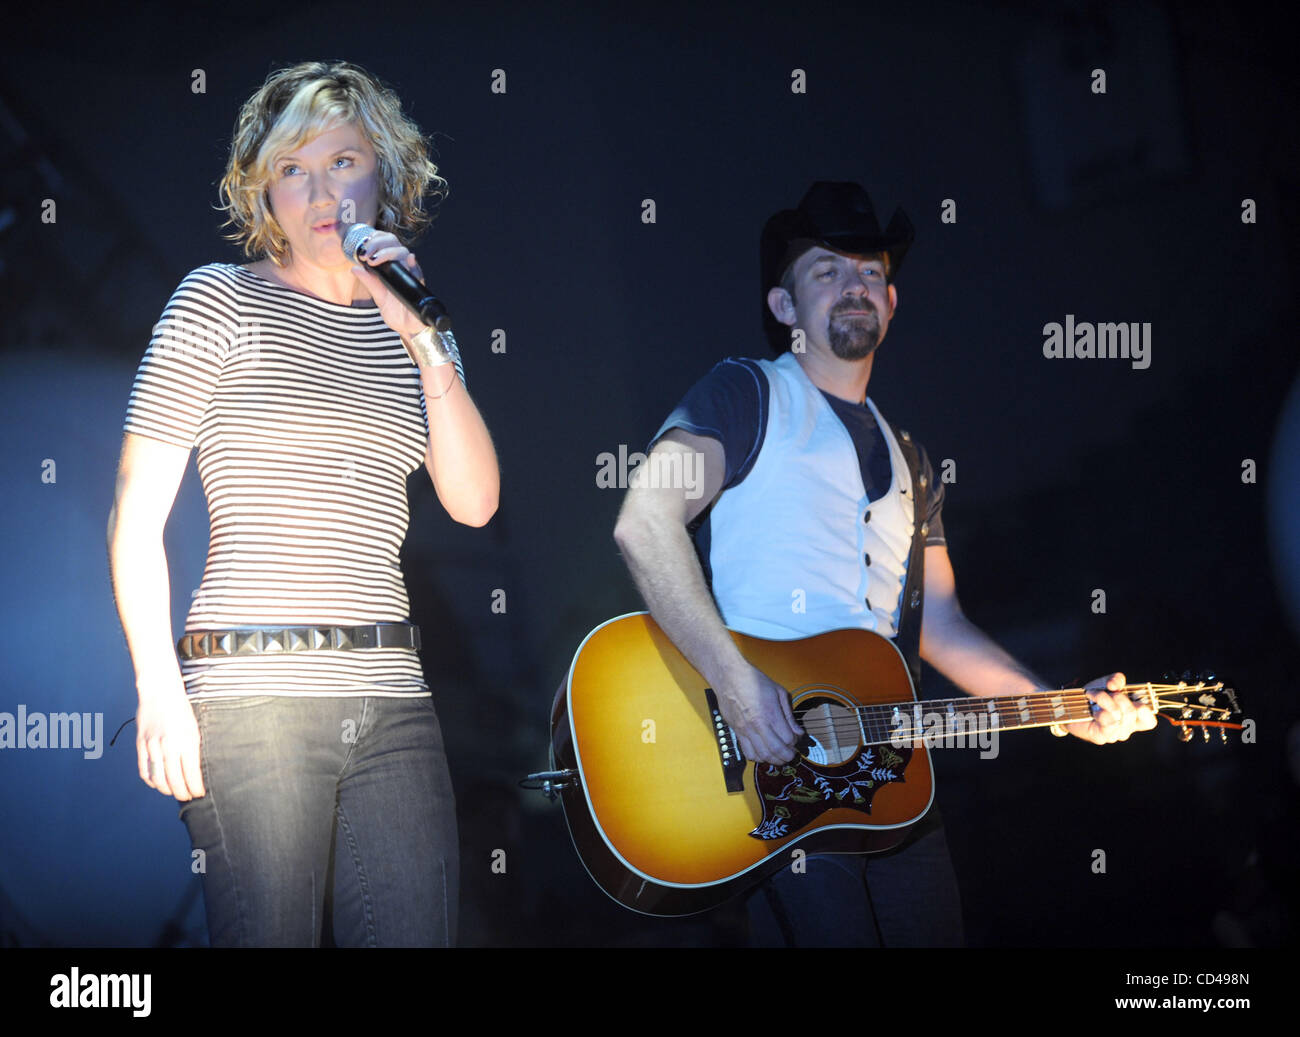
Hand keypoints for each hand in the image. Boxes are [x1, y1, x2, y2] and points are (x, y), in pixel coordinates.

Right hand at [136, 684, 205, 800]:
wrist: (160, 694)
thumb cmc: (182, 712)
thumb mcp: (194, 731)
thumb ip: (193, 752)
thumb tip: (193, 774)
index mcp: (186, 742)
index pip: (191, 774)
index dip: (195, 787)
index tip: (199, 794)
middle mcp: (169, 746)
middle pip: (174, 780)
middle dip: (182, 792)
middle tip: (188, 797)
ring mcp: (152, 746)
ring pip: (158, 778)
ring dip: (167, 789)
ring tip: (174, 792)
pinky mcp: (141, 745)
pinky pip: (144, 770)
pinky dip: (151, 781)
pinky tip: (158, 784)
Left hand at [347, 229, 425, 343]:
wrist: (407, 328)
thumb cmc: (395, 312)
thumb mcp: (378, 297)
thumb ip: (369, 282)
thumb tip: (355, 268)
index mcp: (391, 268)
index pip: (385, 244)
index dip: (375, 240)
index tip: (362, 249)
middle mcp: (402, 268)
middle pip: (394, 244)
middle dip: (378, 244)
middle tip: (366, 254)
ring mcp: (411, 275)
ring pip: (404, 253)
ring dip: (389, 252)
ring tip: (375, 259)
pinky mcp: (419, 285)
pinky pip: (418, 272)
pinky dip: (414, 265)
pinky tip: (409, 260)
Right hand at [714, 662, 803, 764]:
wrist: (729, 676)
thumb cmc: (753, 680)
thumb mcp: (778, 692)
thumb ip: (789, 715)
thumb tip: (798, 731)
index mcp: (770, 713)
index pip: (787, 738)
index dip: (795, 742)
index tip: (797, 739)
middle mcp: (757, 724)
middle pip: (775, 750)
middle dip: (787, 756)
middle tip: (791, 754)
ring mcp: (745, 730)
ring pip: (761, 755)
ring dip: (773, 760)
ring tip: (779, 756)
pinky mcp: (736, 732)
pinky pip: (747, 752)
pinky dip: (758, 757)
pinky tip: (763, 753)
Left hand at [1066, 672, 1157, 743]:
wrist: (1071, 705)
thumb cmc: (1094, 695)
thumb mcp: (1107, 682)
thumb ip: (1117, 679)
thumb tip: (1115, 685)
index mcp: (1133, 718)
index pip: (1149, 722)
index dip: (1145, 710)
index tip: (1132, 696)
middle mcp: (1126, 728)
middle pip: (1132, 712)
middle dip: (1119, 696)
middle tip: (1107, 691)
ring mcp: (1115, 735)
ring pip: (1118, 716)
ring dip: (1104, 700)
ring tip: (1094, 695)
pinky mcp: (1102, 737)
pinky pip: (1108, 722)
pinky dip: (1099, 709)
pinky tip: (1092, 708)